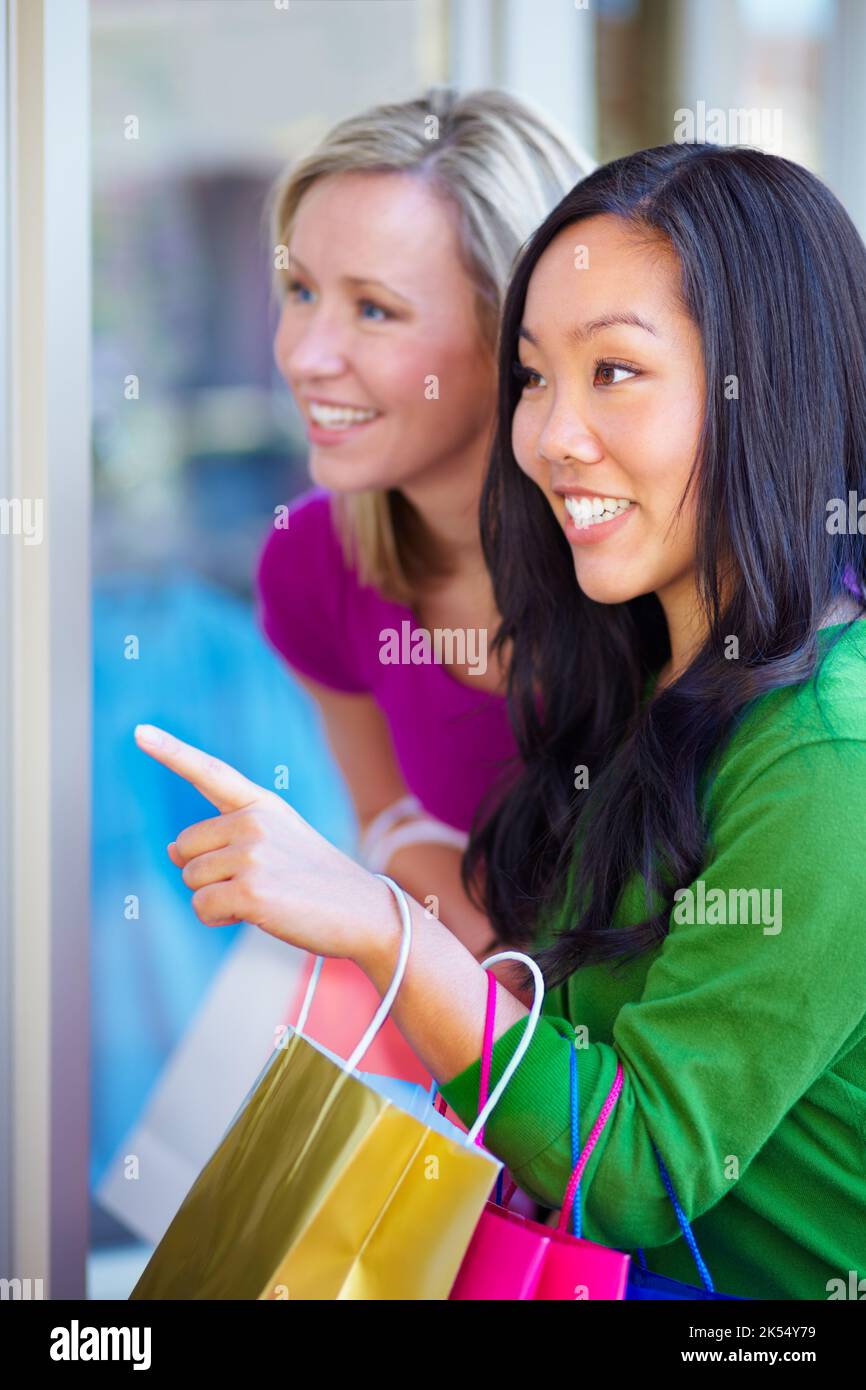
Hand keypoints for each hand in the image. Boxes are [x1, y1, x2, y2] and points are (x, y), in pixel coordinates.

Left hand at [133, 723, 393, 959]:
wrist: (365, 912)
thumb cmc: (318, 881)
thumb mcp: (281, 841)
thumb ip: (230, 836)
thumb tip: (172, 852)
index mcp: (263, 804)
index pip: (211, 773)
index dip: (172, 752)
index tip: (139, 732)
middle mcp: (254, 823)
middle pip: (184, 847)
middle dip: (204, 871)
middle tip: (251, 882)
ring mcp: (252, 856)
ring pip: (191, 880)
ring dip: (214, 898)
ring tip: (262, 898)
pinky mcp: (250, 892)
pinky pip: (202, 906)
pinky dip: (219, 917)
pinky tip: (256, 915)